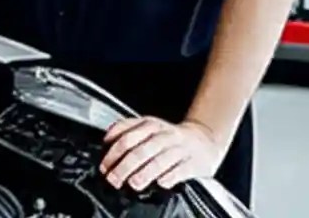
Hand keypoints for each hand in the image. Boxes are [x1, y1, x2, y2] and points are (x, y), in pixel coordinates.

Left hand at [99, 116, 225, 192]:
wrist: (204, 139)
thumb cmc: (169, 138)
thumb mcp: (147, 128)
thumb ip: (126, 131)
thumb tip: (105, 143)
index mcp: (149, 125)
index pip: (126, 135)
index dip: (113, 152)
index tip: (104, 166)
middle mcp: (164, 134)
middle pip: (140, 149)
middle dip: (124, 166)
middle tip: (114, 179)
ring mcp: (180, 148)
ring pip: (160, 159)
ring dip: (145, 172)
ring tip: (134, 183)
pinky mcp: (194, 162)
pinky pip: (181, 169)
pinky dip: (171, 176)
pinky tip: (162, 183)